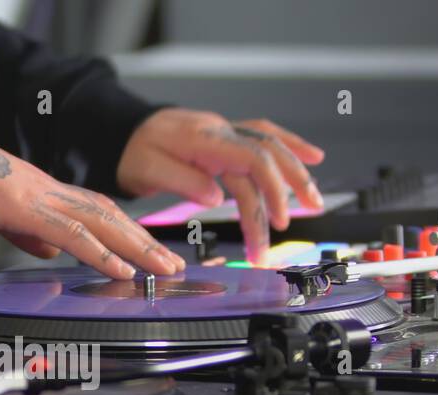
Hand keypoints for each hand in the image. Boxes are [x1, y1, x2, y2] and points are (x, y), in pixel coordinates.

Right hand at [0, 139, 184, 279]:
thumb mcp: (4, 217)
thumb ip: (30, 234)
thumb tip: (50, 251)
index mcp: (50, 195)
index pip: (100, 214)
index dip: (128, 232)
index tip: (149, 251)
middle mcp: (56, 194)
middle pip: (113, 218)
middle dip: (146, 243)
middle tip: (174, 265)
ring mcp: (46, 201)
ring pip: (104, 224)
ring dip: (137, 248)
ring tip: (163, 269)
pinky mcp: (31, 211)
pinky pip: (75, 235)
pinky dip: (102, 253)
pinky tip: (122, 269)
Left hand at [116, 108, 325, 264]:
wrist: (123, 131)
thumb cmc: (133, 151)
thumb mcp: (147, 169)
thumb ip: (183, 180)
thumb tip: (216, 197)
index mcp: (204, 139)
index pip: (252, 159)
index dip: (270, 190)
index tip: (275, 221)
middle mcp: (221, 131)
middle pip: (267, 154)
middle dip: (288, 188)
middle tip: (298, 221)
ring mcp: (226, 133)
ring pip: (270, 149)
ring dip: (293, 176)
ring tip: (313, 203)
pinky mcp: (226, 140)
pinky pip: (264, 138)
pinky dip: (290, 147)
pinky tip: (312, 158)